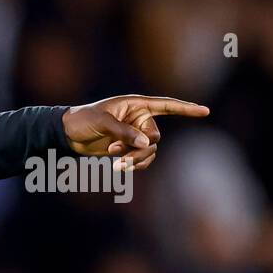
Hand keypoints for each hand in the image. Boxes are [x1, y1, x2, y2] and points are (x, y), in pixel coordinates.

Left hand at [62, 95, 209, 170]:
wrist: (67, 134)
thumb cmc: (83, 120)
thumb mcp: (102, 122)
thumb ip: (124, 132)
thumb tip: (146, 143)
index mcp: (136, 105)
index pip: (166, 105)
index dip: (186, 109)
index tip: (205, 111)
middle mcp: (139, 119)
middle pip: (154, 138)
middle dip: (139, 148)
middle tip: (116, 151)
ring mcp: (134, 135)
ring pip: (149, 151)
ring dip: (135, 159)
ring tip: (115, 162)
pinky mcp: (128, 149)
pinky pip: (142, 159)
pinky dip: (134, 165)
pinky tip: (120, 167)